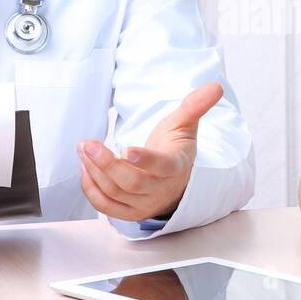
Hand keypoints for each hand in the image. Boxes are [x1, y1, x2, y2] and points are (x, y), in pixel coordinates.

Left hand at [78, 82, 222, 221]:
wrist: (174, 181)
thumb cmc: (175, 148)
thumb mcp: (185, 124)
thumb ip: (195, 105)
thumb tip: (215, 87)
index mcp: (175, 167)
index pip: (161, 167)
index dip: (144, 160)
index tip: (126, 149)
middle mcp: (160, 190)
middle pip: (130, 182)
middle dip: (106, 163)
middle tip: (88, 144)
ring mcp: (144, 204)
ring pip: (115, 193)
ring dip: (94, 171)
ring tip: (84, 149)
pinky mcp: (129, 213)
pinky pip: (106, 207)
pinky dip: (91, 189)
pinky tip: (85, 168)